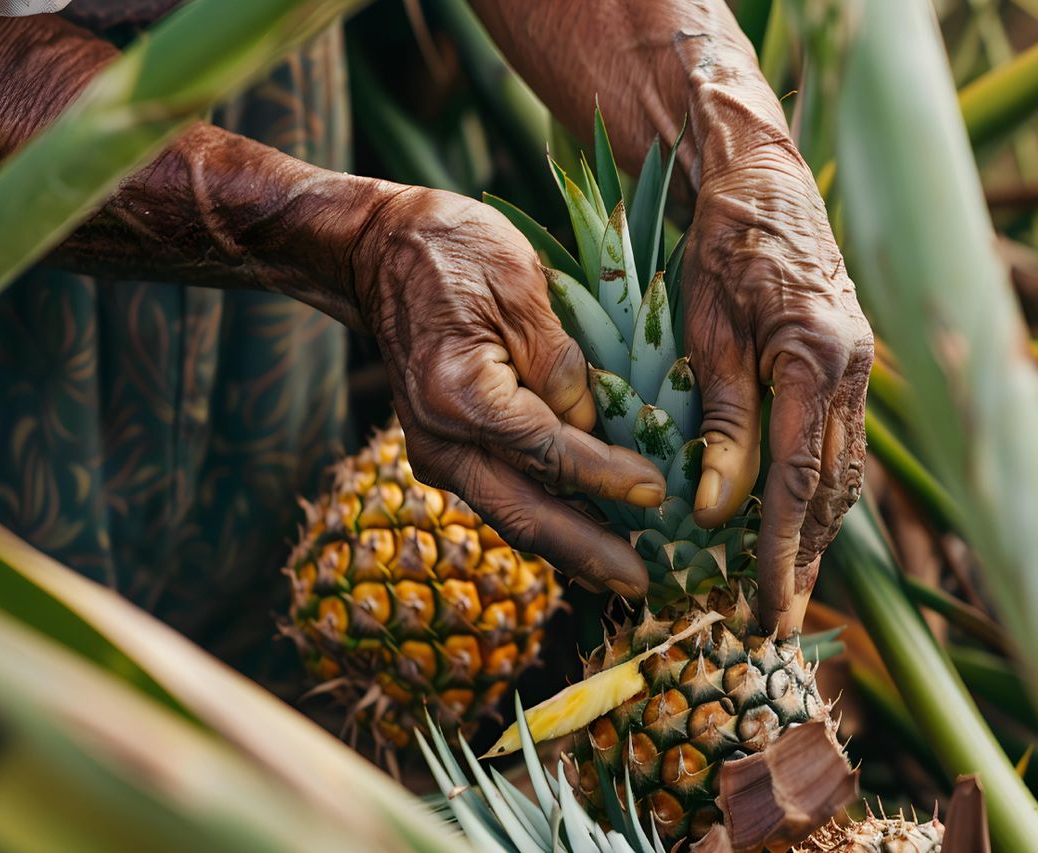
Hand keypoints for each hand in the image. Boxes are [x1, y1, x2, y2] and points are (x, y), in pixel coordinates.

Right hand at [347, 186, 666, 596]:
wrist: (378, 254)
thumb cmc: (452, 253)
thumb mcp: (521, 284)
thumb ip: (562, 362)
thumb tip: (596, 426)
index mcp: (460, 396)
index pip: (550, 454)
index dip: (609, 478)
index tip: (660, 494)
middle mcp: (441, 441)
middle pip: (525, 516)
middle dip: (589, 555)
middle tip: (644, 586)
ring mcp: (438, 454)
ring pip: (513, 517)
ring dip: (572, 550)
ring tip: (626, 576)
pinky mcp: (447, 454)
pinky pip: (504, 497)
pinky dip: (549, 521)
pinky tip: (589, 536)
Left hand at [683, 146, 873, 633]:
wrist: (761, 182)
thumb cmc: (721, 245)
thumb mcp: (707, 330)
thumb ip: (721, 420)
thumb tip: (715, 507)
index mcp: (816, 357)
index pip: (797, 477)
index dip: (777, 549)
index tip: (761, 605)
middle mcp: (851, 370)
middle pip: (831, 489)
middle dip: (802, 561)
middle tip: (776, 624)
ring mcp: (857, 369)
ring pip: (842, 473)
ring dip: (814, 536)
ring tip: (785, 592)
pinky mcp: (847, 368)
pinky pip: (838, 446)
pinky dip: (817, 494)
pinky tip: (795, 527)